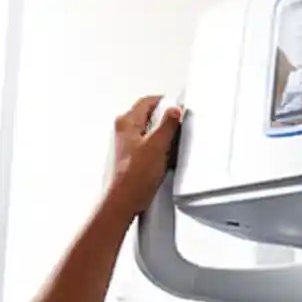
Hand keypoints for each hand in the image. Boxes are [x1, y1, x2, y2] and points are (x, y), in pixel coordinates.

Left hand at [103, 96, 182, 221]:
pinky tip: (164, 161)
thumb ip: (168, 124)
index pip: (148, 101)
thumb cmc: (133, 176)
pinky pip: (149, 147)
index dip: (165, 101)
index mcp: (126, 122)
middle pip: (149, 116)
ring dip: (163, 138)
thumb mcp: (157, 145)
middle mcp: (123, 131)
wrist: (124, 200)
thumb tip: (174, 111)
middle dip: (166, 121)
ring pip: (150, 132)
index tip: (178, 107)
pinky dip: (159, 150)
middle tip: (176, 129)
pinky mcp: (132, 158)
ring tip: (170, 148)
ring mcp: (127, 145)